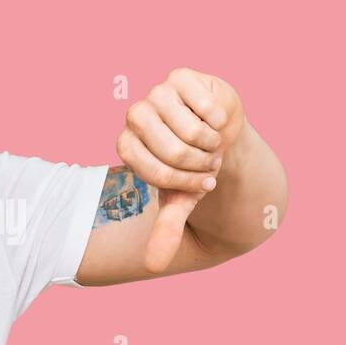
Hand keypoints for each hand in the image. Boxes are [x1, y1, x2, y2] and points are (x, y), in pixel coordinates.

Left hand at [116, 67, 245, 272]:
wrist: (218, 134)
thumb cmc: (192, 166)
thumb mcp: (181, 199)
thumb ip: (166, 229)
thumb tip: (154, 267)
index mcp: (127, 144)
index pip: (153, 170)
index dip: (182, 180)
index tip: (199, 182)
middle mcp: (135, 116)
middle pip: (172, 149)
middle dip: (199, 163)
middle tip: (207, 162)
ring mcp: (156, 93)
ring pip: (190, 129)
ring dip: (211, 144)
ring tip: (211, 143)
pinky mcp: (179, 77)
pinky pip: (205, 105)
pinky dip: (218, 120)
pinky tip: (217, 120)